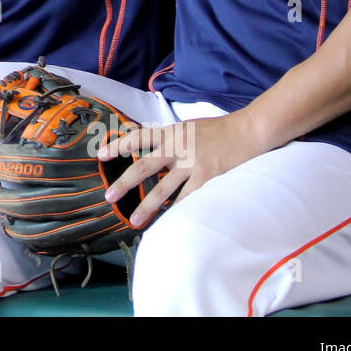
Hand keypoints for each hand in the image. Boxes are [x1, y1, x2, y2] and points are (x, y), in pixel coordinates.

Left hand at [95, 111, 266, 227]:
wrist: (250, 130)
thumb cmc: (221, 130)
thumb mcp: (190, 127)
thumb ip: (171, 138)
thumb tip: (153, 149)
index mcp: (171, 132)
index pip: (138, 137)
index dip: (118, 146)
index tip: (101, 156)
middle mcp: (177, 146)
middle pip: (143, 167)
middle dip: (124, 183)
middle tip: (109, 196)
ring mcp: (192, 162)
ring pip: (163, 189)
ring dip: (147, 206)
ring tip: (134, 220)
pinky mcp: (208, 176)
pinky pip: (188, 198)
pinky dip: (177, 211)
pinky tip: (168, 223)